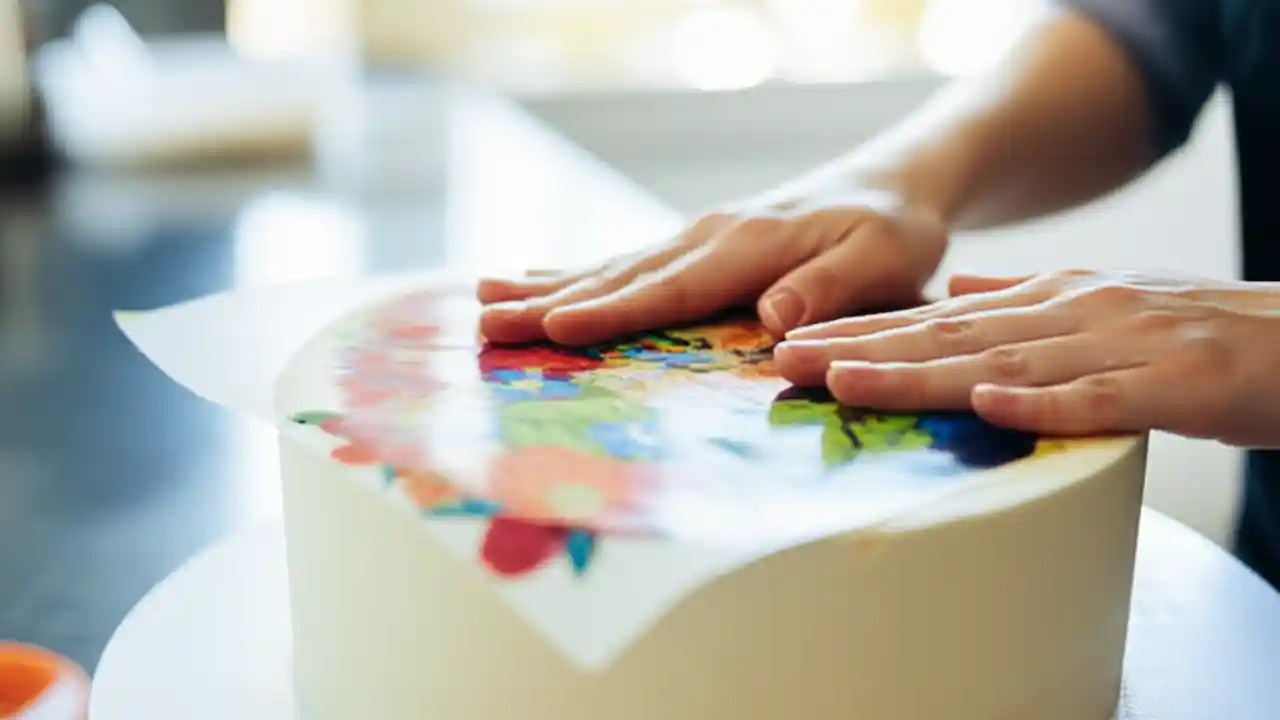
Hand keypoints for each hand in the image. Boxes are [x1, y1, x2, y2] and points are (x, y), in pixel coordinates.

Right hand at [476, 188, 947, 344]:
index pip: (671, 288)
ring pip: (610, 267)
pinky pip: (625, 265)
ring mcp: (693, 239)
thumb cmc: (891, 230)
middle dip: (549, 302)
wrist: (887, 186)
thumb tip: (771, 318)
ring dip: (546, 286)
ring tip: (483, 297)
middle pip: (620, 276)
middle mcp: (706, 237)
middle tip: (485, 324)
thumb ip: (830, 286)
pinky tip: (536, 281)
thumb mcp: (884, 258)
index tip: (557, 329)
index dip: (614, 311)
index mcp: (747, 245)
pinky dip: (575, 275)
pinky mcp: (692, 248)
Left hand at [775, 270, 1279, 446]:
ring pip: (1002, 362)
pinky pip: (1099, 398)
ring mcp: (1119, 346)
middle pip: (947, 335)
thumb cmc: (1197, 331)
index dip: (862, 330)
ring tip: (846, 381)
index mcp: (1049, 300)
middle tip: (785, 360)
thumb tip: (957, 294)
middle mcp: (1070, 313)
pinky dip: (1042, 402)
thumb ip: (1024, 301)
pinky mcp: (1174, 385)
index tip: (794, 344)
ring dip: (920, 372)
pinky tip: (988, 406)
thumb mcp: (1100, 302)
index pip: (935, 318)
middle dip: (861, 348)